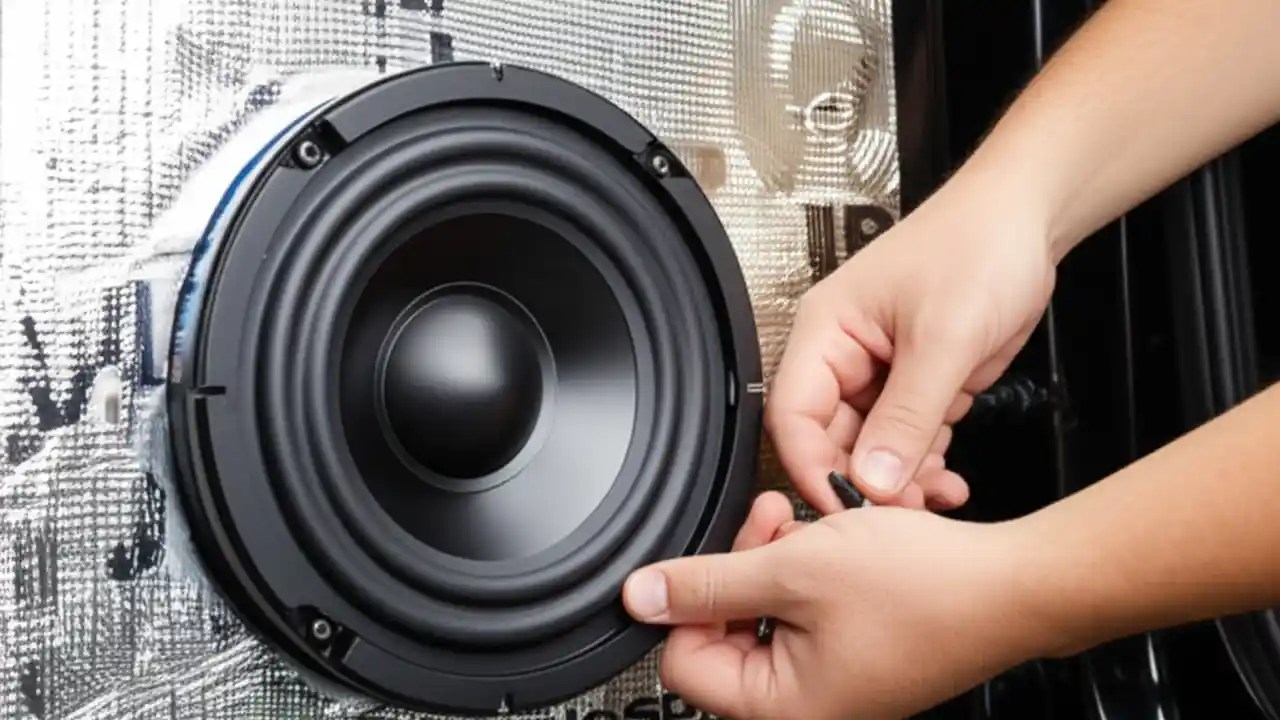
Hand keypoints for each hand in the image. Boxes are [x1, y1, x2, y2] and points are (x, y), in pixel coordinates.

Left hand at [622, 492, 1047, 719]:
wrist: (1012, 585)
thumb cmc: (926, 589)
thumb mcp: (795, 568)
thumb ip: (709, 584)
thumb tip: (642, 597)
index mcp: (781, 707)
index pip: (683, 659)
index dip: (692, 597)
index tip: (721, 549)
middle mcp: (807, 707)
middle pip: (721, 636)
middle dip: (738, 569)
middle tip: (770, 522)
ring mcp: (834, 683)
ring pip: (763, 618)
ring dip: (774, 563)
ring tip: (807, 527)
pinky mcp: (856, 657)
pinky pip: (804, 616)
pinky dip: (807, 574)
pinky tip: (830, 543)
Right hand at [765, 184, 1055, 511]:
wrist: (1026, 221)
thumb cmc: (976, 244)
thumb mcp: (944, 336)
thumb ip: (907, 415)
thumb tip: (872, 479)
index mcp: (826, 331)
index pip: (793, 415)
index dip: (813, 466)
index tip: (846, 505)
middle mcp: (844, 356)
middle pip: (829, 440)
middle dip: (864, 481)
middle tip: (901, 510)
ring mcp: (880, 374)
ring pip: (870, 450)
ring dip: (898, 481)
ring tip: (933, 495)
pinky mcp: (915, 388)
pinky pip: (906, 442)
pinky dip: (925, 467)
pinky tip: (947, 480)